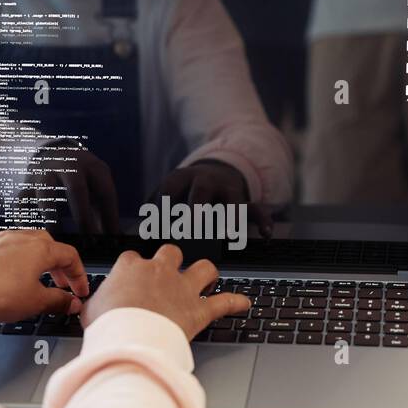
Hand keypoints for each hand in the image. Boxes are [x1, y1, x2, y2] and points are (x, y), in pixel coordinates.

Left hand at [0, 230, 88, 322]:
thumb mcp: (35, 302)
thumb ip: (58, 301)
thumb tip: (71, 303)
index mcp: (41, 248)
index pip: (70, 256)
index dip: (79, 275)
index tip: (79, 291)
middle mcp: (22, 238)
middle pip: (50, 248)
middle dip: (59, 268)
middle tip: (61, 287)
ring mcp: (1, 240)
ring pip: (28, 248)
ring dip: (38, 265)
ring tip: (37, 284)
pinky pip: (10, 252)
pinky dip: (19, 263)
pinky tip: (12, 280)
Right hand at [20, 145, 120, 235]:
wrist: (51, 152)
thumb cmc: (80, 176)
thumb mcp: (96, 183)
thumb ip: (104, 208)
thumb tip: (116, 236)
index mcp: (92, 166)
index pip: (105, 192)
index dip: (109, 217)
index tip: (112, 238)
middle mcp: (68, 165)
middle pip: (76, 189)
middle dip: (82, 218)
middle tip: (88, 241)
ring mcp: (45, 172)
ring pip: (46, 194)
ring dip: (52, 219)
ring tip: (58, 241)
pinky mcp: (28, 184)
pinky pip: (23, 202)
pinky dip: (26, 219)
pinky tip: (32, 235)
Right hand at [82, 244, 250, 338]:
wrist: (129, 339)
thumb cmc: (109, 326)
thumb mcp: (90, 311)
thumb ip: (95, 304)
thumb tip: (88, 308)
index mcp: (131, 268)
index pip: (133, 259)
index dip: (134, 268)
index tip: (132, 279)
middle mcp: (159, 272)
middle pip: (171, 253)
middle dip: (172, 261)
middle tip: (169, 273)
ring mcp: (182, 288)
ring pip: (204, 268)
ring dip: (207, 274)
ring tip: (207, 280)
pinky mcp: (198, 310)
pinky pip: (224, 302)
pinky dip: (235, 302)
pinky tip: (243, 302)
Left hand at [154, 160, 274, 236]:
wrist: (213, 170)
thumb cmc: (183, 191)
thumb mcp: (166, 193)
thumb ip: (153, 212)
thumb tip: (141, 237)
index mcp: (180, 178)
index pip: (169, 190)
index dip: (162, 207)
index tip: (157, 228)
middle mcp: (204, 181)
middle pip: (201, 192)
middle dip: (196, 209)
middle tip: (192, 229)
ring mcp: (226, 189)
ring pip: (232, 200)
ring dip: (231, 217)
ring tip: (230, 236)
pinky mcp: (243, 199)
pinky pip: (257, 208)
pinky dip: (263, 220)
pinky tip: (266, 234)